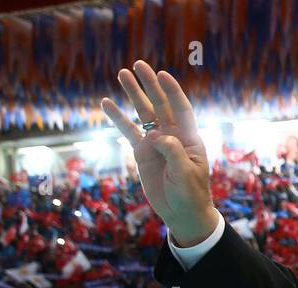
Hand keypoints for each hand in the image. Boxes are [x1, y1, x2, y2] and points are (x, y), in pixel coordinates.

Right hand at [100, 61, 218, 245]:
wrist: (182, 213)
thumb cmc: (190, 194)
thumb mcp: (185, 174)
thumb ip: (173, 152)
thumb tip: (156, 135)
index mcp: (189, 139)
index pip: (181, 109)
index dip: (172, 91)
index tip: (162, 75)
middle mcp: (172, 136)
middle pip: (160, 105)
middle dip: (150, 85)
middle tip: (138, 65)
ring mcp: (156, 143)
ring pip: (143, 114)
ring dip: (133, 94)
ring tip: (122, 74)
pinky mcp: (142, 152)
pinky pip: (128, 131)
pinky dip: (118, 118)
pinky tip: (107, 103)